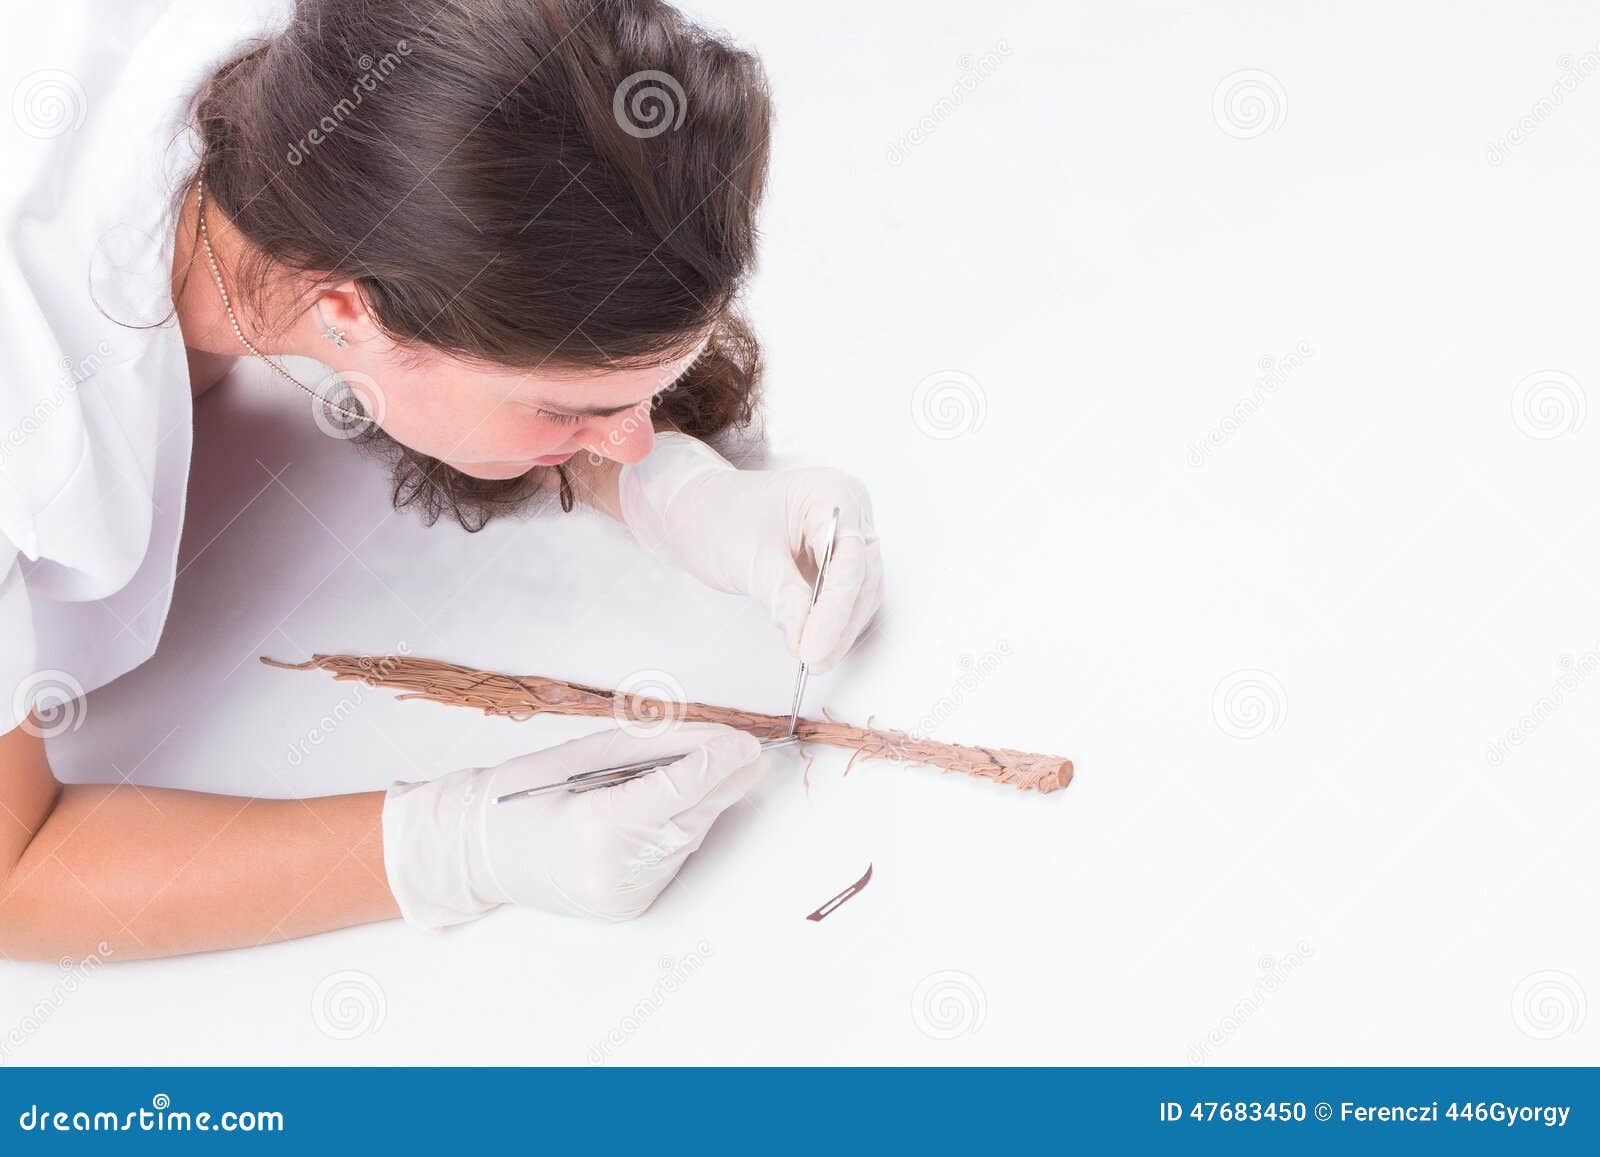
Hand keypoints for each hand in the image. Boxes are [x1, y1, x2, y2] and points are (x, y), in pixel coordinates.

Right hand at [381, 723, 765, 929]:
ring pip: (688, 839)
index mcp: (596, 826)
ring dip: (704, 804)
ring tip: (711, 770)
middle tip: (748, 752)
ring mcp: (623, 896)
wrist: (477, 854)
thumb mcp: (583, 754)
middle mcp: (614, 870)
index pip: (677, 789)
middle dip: (723, 782)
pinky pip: (671, 860)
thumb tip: (713, 741)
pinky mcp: (629, 908)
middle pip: (692, 817)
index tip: (746, 742)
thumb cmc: (522, 796)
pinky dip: (680, 829)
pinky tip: (674, 807)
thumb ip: (652, 747)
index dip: (717, 763)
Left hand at [618, 433, 882, 671]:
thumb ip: (783, 597)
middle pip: (862, 577)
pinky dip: (834, 623)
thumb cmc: (719, 516)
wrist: (701, 511)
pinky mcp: (837, 562)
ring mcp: (846, 537)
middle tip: (814, 658)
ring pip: (861, 592)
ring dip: (840, 629)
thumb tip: (805, 637)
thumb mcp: (749, 558)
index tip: (815, 646)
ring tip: (813, 656)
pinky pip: (848, 597)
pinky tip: (816, 642)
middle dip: (840, 623)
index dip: (835, 609)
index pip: (848, 559)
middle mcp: (849, 513)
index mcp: (831, 494)